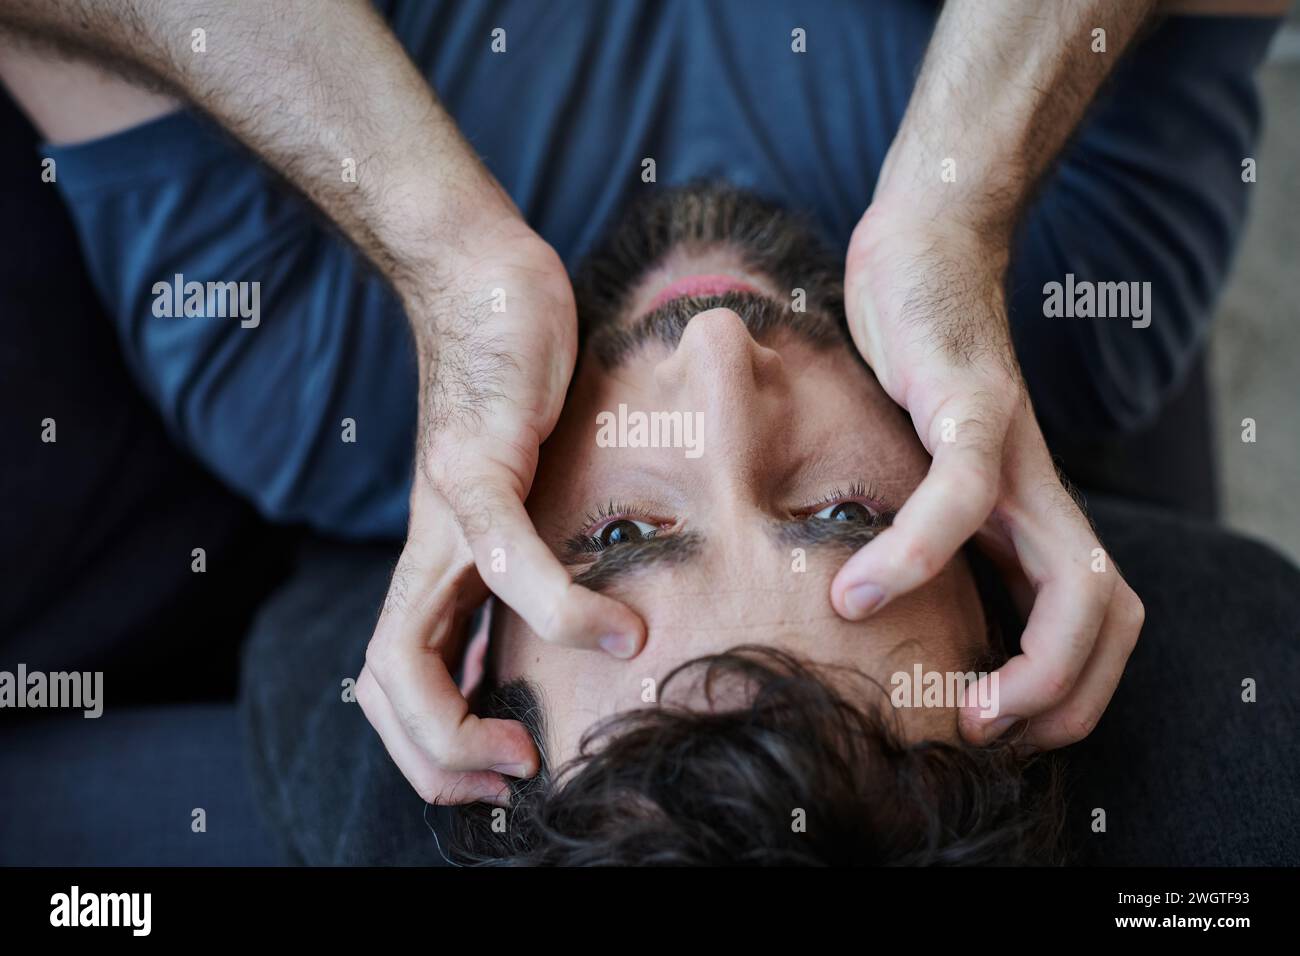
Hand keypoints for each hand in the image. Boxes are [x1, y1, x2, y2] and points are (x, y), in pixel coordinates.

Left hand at [357, 216, 644, 804]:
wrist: (484, 277)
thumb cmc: (521, 385)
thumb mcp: (535, 486)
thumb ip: (542, 550)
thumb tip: (586, 614)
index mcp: (441, 561)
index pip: (398, 679)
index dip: (431, 748)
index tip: (504, 771)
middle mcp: (431, 547)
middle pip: (384, 683)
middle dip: (432, 761)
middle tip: (506, 782)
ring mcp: (446, 509)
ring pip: (411, 644)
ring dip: (464, 724)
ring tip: (533, 756)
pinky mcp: (479, 461)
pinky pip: (505, 553)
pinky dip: (559, 607)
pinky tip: (617, 631)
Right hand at [833, 204, 1143, 749]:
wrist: (920, 249)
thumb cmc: (907, 369)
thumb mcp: (910, 471)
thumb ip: (912, 534)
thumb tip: (866, 612)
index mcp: (1030, 511)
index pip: (1100, 619)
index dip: (1072, 692)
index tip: (993, 730)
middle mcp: (1039, 488)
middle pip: (1109, 611)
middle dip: (1068, 699)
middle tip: (986, 735)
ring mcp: (1013, 447)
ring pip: (1072, 575)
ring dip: (1028, 665)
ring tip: (952, 708)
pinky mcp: (968, 401)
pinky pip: (962, 495)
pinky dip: (916, 558)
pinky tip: (856, 594)